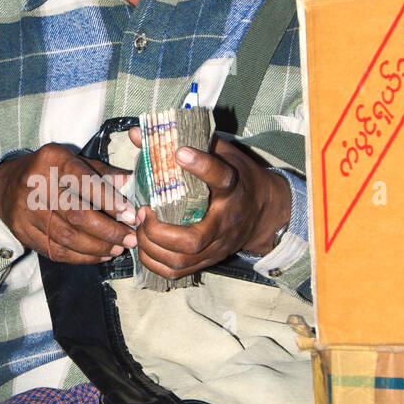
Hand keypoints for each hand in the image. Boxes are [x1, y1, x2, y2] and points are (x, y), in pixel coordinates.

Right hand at [0, 142, 137, 263]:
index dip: (111, 202)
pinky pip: (56, 250)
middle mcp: (37, 185)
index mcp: (53, 161)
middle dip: (108, 231)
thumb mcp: (73, 160)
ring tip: (118, 248)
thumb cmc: (49, 171)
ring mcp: (27, 211)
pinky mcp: (23, 232)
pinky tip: (99, 255)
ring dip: (97, 247)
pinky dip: (81, 257)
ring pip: (68, 237)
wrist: (5, 186)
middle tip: (129, 238)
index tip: (131, 215)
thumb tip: (130, 181)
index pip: (86, 183)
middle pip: (77, 215)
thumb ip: (101, 172)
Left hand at [127, 128, 289, 280]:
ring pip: (181, 259)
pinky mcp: (208, 260)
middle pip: (193, 239)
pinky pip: (177, 271)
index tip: (180, 153)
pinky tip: (144, 244)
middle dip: (159, 230)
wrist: (264, 212)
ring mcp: (217, 246)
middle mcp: (226, 222)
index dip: (201, 165)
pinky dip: (154, 261)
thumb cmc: (238, 179)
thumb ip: (187, 140)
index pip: (221, 177)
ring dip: (152, 246)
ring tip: (140, 227)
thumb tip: (139, 133)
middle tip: (143, 211)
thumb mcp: (221, 153)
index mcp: (233, 189)